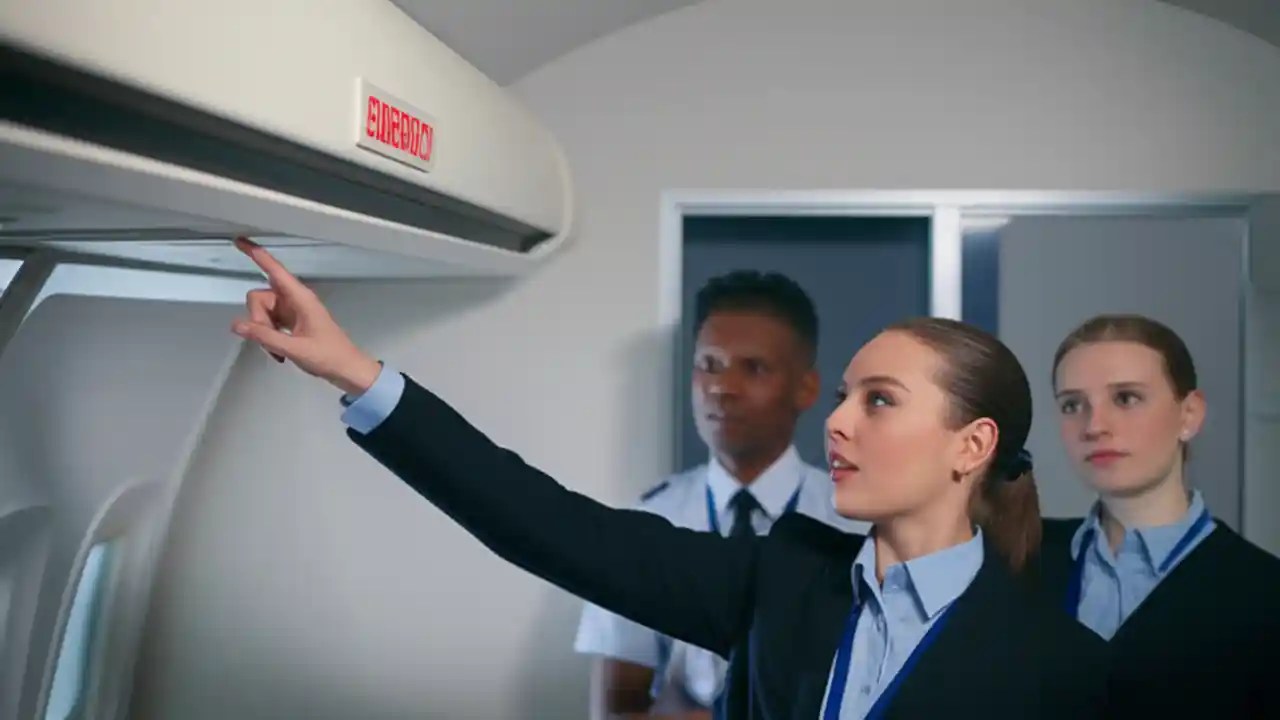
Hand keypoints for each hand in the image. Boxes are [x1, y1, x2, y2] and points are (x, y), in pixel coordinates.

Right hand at [230, 237, 381, 395]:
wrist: (347, 369)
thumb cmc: (328, 356)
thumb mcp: (295, 348)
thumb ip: (265, 336)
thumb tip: (236, 324)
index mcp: (301, 298)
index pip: (274, 270)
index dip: (256, 254)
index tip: (239, 241)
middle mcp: (294, 299)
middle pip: (258, 297)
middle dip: (257, 319)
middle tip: (271, 342)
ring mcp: (291, 310)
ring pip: (261, 312)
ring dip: (263, 332)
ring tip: (279, 352)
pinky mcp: (290, 321)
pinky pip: (267, 322)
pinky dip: (267, 337)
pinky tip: (279, 353)